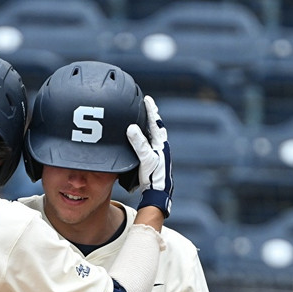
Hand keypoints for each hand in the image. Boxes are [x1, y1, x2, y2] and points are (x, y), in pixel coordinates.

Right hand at [125, 96, 172, 216]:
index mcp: (160, 143)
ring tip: (143, 118)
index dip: (150, 110)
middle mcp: (161, 146)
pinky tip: (140, 138)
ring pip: (153, 135)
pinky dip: (145, 136)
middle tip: (146, 104)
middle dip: (151, 115)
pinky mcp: (154, 159)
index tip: (146, 99)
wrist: (159, 193)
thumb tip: (131, 127)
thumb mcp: (145, 158)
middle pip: (156, 126)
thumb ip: (139, 143)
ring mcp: (158, 153)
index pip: (155, 122)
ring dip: (148, 126)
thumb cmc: (154, 176)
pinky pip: (149, 143)